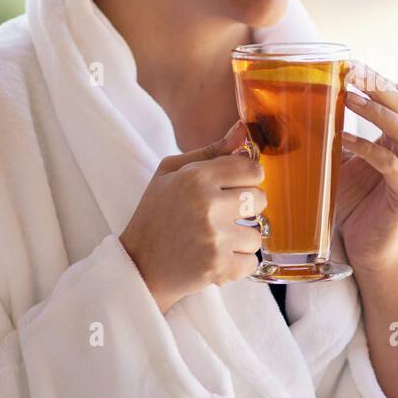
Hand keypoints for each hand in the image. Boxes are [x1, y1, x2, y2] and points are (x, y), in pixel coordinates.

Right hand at [119, 119, 267, 313]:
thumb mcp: (171, 173)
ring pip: (257, 234)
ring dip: (241, 239)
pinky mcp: (218, 267)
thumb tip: (243, 129)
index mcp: (196, 177)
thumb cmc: (156, 214)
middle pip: (260, 199)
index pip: (253, 169)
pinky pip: (251, 262)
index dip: (247, 179)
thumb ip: (211, 151)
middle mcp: (207, 205)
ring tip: (215, 240)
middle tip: (223, 215)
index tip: (234, 188)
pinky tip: (215, 258)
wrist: (137, 266)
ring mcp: (214, 238)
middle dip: (246, 208)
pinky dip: (237, 264)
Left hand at [335, 61, 397, 274]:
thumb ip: (334, 135)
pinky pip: (389, 165)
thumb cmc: (354, 204)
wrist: (367, 250)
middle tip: (349, 72)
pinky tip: (343, 138)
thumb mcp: (343, 162)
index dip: (376, 78)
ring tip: (348, 97)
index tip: (348, 62)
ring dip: (375, 111)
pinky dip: (366, 148)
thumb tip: (296, 108)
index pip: (397, 98)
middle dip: (377, 86)